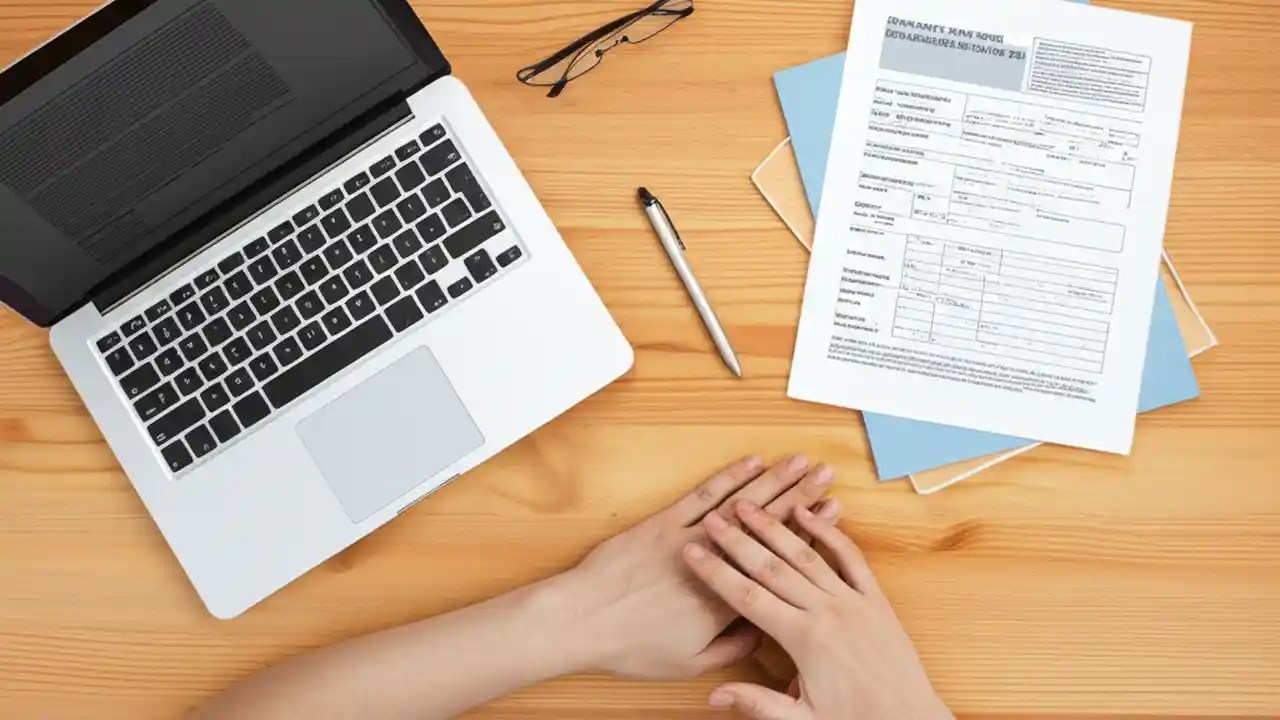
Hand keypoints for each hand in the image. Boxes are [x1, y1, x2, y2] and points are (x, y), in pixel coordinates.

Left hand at [555, 455, 840, 680]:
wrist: (581, 620)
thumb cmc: (629, 646)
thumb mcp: (686, 663)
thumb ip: (729, 649)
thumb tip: (759, 633)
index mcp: (726, 601)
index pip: (779, 561)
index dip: (810, 536)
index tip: (833, 515)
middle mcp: (715, 563)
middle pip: (768, 524)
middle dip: (802, 497)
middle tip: (827, 478)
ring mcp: (689, 537)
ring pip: (741, 504)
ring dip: (774, 480)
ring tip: (801, 463)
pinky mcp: (664, 523)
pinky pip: (703, 495)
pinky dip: (729, 477)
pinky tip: (752, 462)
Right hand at [683, 502, 953, 719]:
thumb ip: (758, 703)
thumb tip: (715, 695)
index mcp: (805, 640)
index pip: (748, 598)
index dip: (717, 573)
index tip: (693, 552)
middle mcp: (827, 612)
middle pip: (771, 567)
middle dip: (738, 541)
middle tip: (714, 518)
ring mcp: (853, 602)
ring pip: (806, 555)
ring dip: (776, 528)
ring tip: (750, 506)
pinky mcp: (876, 600)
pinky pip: (850, 558)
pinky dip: (828, 533)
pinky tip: (808, 513)